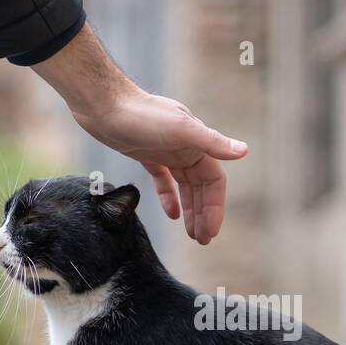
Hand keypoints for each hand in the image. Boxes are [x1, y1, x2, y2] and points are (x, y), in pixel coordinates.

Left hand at [35, 24, 246, 243]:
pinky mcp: (146, 153)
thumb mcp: (180, 129)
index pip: (214, 180)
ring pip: (185, 185)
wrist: (102, 104)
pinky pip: (164, 179)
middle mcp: (186, 147)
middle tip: (202, 240)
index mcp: (197, 143)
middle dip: (204, 213)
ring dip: (190, 209)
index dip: (215, 207)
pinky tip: (171, 214)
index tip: (211, 232)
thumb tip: (243, 151)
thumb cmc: (141, 115)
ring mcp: (166, 150)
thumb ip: (210, 142)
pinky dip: (169, 196)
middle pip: (201, 186)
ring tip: (192, 234)